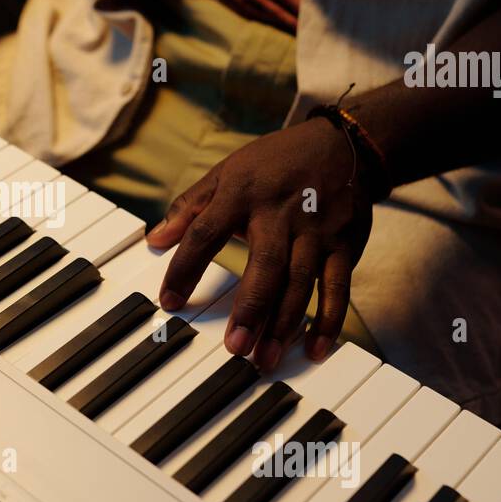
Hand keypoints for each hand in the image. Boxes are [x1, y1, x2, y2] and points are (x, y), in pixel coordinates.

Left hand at [146, 117, 373, 370]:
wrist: (340, 143)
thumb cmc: (274, 162)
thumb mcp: (226, 172)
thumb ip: (189, 207)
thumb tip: (155, 240)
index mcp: (242, 194)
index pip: (206, 233)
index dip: (185, 268)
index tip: (169, 302)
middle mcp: (280, 213)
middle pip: (265, 265)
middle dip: (250, 308)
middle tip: (235, 348)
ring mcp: (316, 229)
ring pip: (301, 281)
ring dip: (284, 323)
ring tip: (265, 358)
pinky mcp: (345, 242)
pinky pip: (337, 286)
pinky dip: (328, 319)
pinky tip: (314, 349)